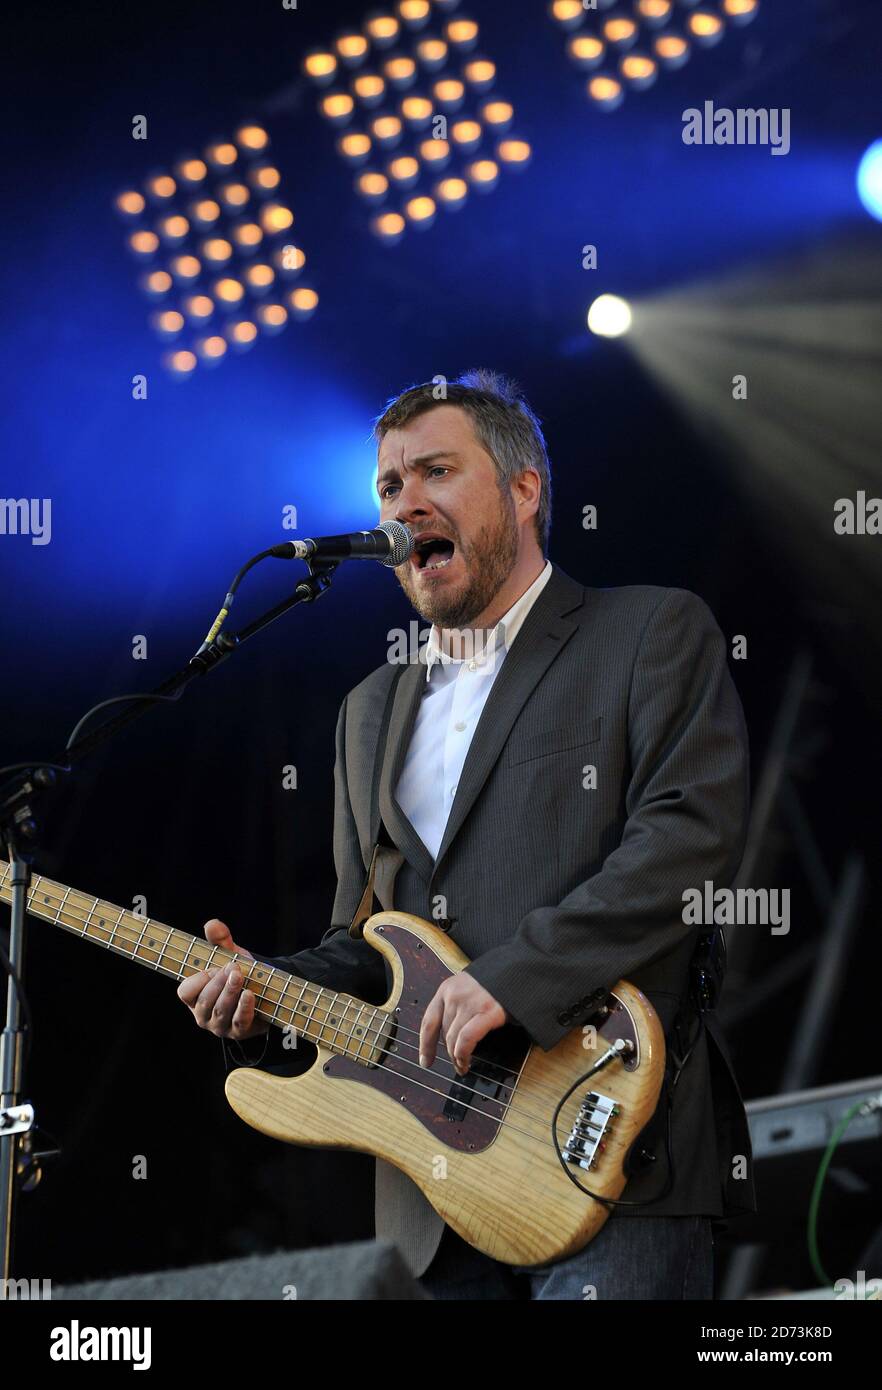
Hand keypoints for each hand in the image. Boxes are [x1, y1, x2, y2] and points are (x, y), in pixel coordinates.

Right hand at [176, 918, 268, 1040]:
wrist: (266, 993)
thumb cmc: (239, 974)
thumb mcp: (229, 956)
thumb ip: (220, 941)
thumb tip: (212, 924)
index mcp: (195, 997)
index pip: (185, 992)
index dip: (198, 979)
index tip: (213, 967)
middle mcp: (203, 1014)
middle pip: (205, 1001)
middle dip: (218, 982)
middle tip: (232, 967)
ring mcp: (220, 1025)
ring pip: (220, 1011)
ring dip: (230, 992)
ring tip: (239, 975)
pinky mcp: (239, 1031)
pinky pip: (238, 1022)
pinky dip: (244, 1007)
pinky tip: (249, 994)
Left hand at [419, 972, 507, 1075]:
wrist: (520, 972)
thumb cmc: (496, 983)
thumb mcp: (468, 988)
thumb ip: (456, 1006)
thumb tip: (448, 1035)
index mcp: (447, 988)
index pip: (428, 1021)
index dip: (425, 1045)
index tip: (425, 1061)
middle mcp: (455, 994)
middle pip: (443, 1033)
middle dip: (448, 1053)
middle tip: (456, 1064)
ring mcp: (470, 1003)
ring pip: (453, 1039)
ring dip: (457, 1057)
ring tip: (462, 1066)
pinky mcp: (487, 1012)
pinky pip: (467, 1039)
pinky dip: (463, 1054)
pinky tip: (466, 1062)